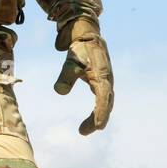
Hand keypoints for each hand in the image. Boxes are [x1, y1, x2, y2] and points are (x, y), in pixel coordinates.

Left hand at [54, 15, 113, 135]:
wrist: (87, 36)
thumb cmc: (80, 49)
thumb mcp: (71, 61)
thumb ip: (66, 76)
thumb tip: (59, 92)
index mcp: (103, 78)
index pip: (103, 100)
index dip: (100, 114)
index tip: (96, 128)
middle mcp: (107, 82)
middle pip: (106, 105)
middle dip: (97, 120)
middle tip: (83, 132)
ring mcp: (107, 82)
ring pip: (106, 104)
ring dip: (97, 117)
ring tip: (84, 129)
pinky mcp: (103, 82)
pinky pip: (103, 99)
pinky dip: (98, 110)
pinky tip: (91, 117)